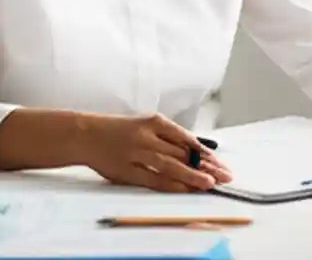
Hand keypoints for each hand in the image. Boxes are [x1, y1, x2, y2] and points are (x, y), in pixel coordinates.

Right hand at [79, 113, 233, 191]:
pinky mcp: (127, 170)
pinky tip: (186, 189)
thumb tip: (197, 154)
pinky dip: (173, 185)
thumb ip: (169, 138)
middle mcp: (148, 136)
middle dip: (206, 166)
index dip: (207, 153)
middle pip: (184, 153)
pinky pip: (155, 180)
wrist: (87, 134)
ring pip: (172, 166)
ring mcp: (138, 154)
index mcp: (155, 121)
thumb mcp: (146, 125)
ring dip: (193, 176)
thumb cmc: (121, 131)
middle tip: (225, 175)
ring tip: (211, 184)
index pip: (188, 139)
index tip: (221, 163)